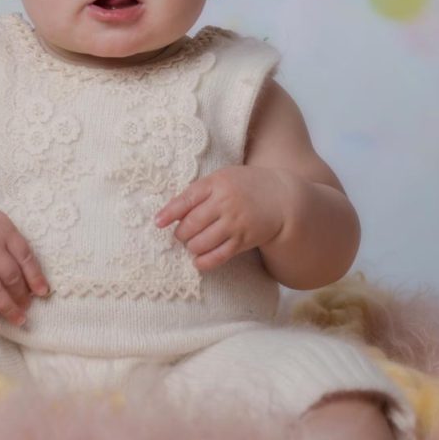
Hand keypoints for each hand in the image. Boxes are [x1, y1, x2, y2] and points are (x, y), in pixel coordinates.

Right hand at [0, 198, 50, 330]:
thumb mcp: (0, 223)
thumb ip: (16, 244)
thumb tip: (33, 278)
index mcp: (3, 230)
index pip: (25, 256)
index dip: (36, 277)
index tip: (44, 292)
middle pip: (11, 276)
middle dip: (22, 295)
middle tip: (29, 305)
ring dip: (9, 308)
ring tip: (20, 319)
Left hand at [154, 166, 294, 271]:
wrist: (281, 198)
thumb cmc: (246, 185)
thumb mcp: (223, 178)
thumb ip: (200, 191)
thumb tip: (173, 210)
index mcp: (217, 183)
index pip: (187, 199)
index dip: (169, 213)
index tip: (158, 222)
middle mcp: (225, 203)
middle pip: (191, 224)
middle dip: (181, 233)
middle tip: (181, 234)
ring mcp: (235, 223)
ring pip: (202, 242)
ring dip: (191, 247)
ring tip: (191, 244)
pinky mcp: (243, 240)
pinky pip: (219, 256)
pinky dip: (204, 262)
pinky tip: (198, 261)